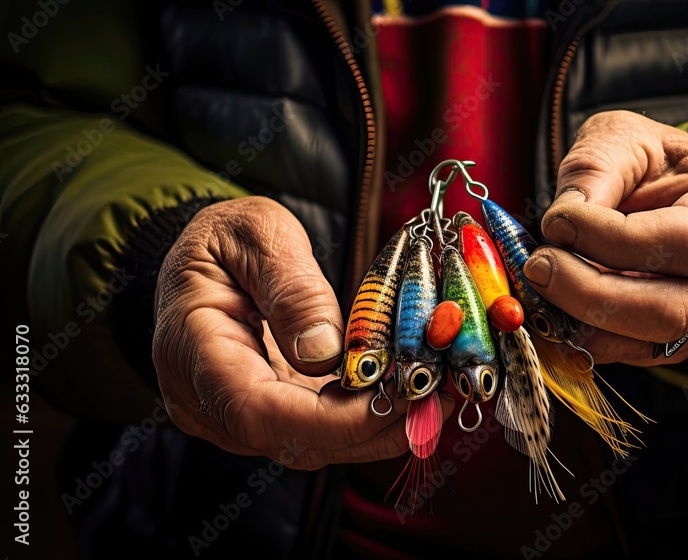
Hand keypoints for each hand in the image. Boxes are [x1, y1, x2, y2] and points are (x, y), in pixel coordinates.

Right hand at [152, 197, 452, 468]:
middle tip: (435, 392)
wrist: (202, 254)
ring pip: (313, 445)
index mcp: (191, 351)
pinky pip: (317, 431)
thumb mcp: (256, 234)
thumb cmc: (222, 238)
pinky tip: (405, 391)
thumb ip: (292, 289)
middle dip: (373, 426)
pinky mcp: (266, 413)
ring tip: (431, 390)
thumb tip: (326, 354)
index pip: (259, 412)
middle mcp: (207, 400)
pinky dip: (365, 417)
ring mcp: (235, 415)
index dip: (334, 419)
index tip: (395, 398)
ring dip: (378, 427)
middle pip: (294, 441)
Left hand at [523, 111, 687, 365]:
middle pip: (672, 309)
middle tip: (538, 266)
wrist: (681, 192)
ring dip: (584, 321)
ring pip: (652, 343)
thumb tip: (562, 223)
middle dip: (591, 293)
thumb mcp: (629, 137)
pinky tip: (555, 309)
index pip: (685, 240)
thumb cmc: (659, 162)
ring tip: (542, 285)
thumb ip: (596, 169)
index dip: (613, 239)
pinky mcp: (685, 342)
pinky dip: (588, 338)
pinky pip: (635, 355)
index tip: (558, 221)